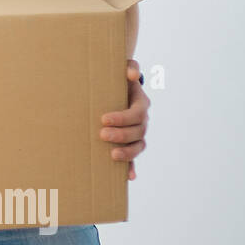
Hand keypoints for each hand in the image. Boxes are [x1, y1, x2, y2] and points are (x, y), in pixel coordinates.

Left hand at [101, 59, 148, 179]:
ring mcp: (138, 134)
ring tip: (112, 155)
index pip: (136, 113)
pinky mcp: (130, 144)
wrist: (114, 89)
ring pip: (138, 146)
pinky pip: (134, 157)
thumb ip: (129, 67)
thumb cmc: (116, 79)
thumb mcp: (122, 69)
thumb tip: (131, 74)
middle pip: (137, 132)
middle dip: (121, 135)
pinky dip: (133, 167)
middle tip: (102, 135)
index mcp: (141, 104)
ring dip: (127, 153)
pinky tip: (129, 177)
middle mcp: (142, 121)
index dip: (122, 118)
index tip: (103, 119)